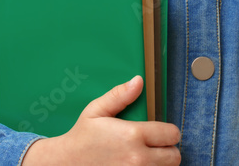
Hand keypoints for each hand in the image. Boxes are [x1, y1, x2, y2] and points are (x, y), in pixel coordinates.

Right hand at [21, 75, 180, 164]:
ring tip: (148, 157)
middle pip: (174, 156)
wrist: (64, 164)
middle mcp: (138, 158)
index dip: (169, 132)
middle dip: (168, 149)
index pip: (172, 134)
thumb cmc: (82, 137)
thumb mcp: (96, 110)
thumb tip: (138, 81)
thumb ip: (119, 95)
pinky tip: (139, 165)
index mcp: (133, 135)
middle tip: (156, 146)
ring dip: (161, 163)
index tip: (161, 132)